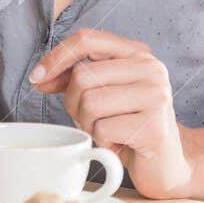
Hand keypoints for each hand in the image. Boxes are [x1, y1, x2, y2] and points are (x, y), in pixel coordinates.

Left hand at [29, 28, 196, 199]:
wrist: (166, 162)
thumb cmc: (128, 124)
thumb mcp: (101, 93)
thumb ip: (73, 78)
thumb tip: (40, 78)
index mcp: (138, 53)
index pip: (87, 39)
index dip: (56, 57)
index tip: (37, 78)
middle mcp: (151, 69)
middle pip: (83, 76)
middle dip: (73, 103)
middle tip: (90, 118)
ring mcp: (156, 97)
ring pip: (89, 103)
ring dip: (87, 124)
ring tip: (108, 130)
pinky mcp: (154, 127)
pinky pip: (101, 129)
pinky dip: (102, 141)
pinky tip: (120, 143)